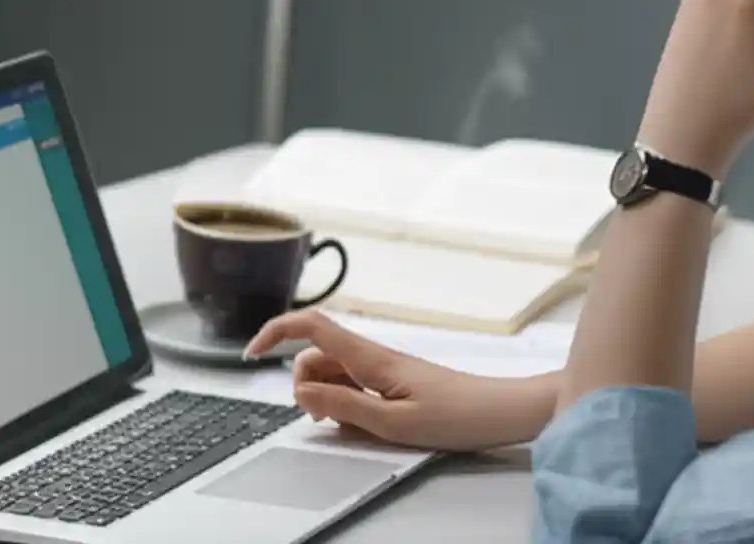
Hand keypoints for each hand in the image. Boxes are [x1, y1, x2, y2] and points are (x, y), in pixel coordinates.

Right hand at [244, 310, 557, 450]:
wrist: (502, 411)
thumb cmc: (458, 416)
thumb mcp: (393, 423)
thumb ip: (343, 406)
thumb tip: (301, 390)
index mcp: (370, 358)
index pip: (311, 326)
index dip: (274, 331)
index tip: (251, 353)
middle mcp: (373, 355)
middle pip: (316, 355)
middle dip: (304, 384)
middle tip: (323, 418)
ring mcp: (384, 367)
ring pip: (333, 372)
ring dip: (326, 397)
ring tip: (350, 425)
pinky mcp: (394, 380)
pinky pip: (355, 385)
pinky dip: (348, 403)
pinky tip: (368, 424)